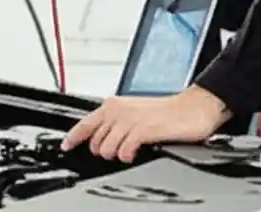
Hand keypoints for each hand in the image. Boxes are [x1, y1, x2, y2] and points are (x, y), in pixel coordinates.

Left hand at [61, 87, 230, 162]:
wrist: (193, 108)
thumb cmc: (167, 112)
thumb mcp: (135, 112)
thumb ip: (117, 122)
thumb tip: (103, 137)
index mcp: (114, 105)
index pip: (85, 124)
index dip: (73, 138)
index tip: (66, 146)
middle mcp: (118, 110)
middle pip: (95, 143)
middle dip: (105, 151)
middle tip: (121, 149)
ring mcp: (130, 120)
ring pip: (107, 149)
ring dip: (117, 155)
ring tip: (130, 150)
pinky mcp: (143, 130)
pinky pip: (124, 151)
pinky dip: (128, 156)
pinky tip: (135, 152)